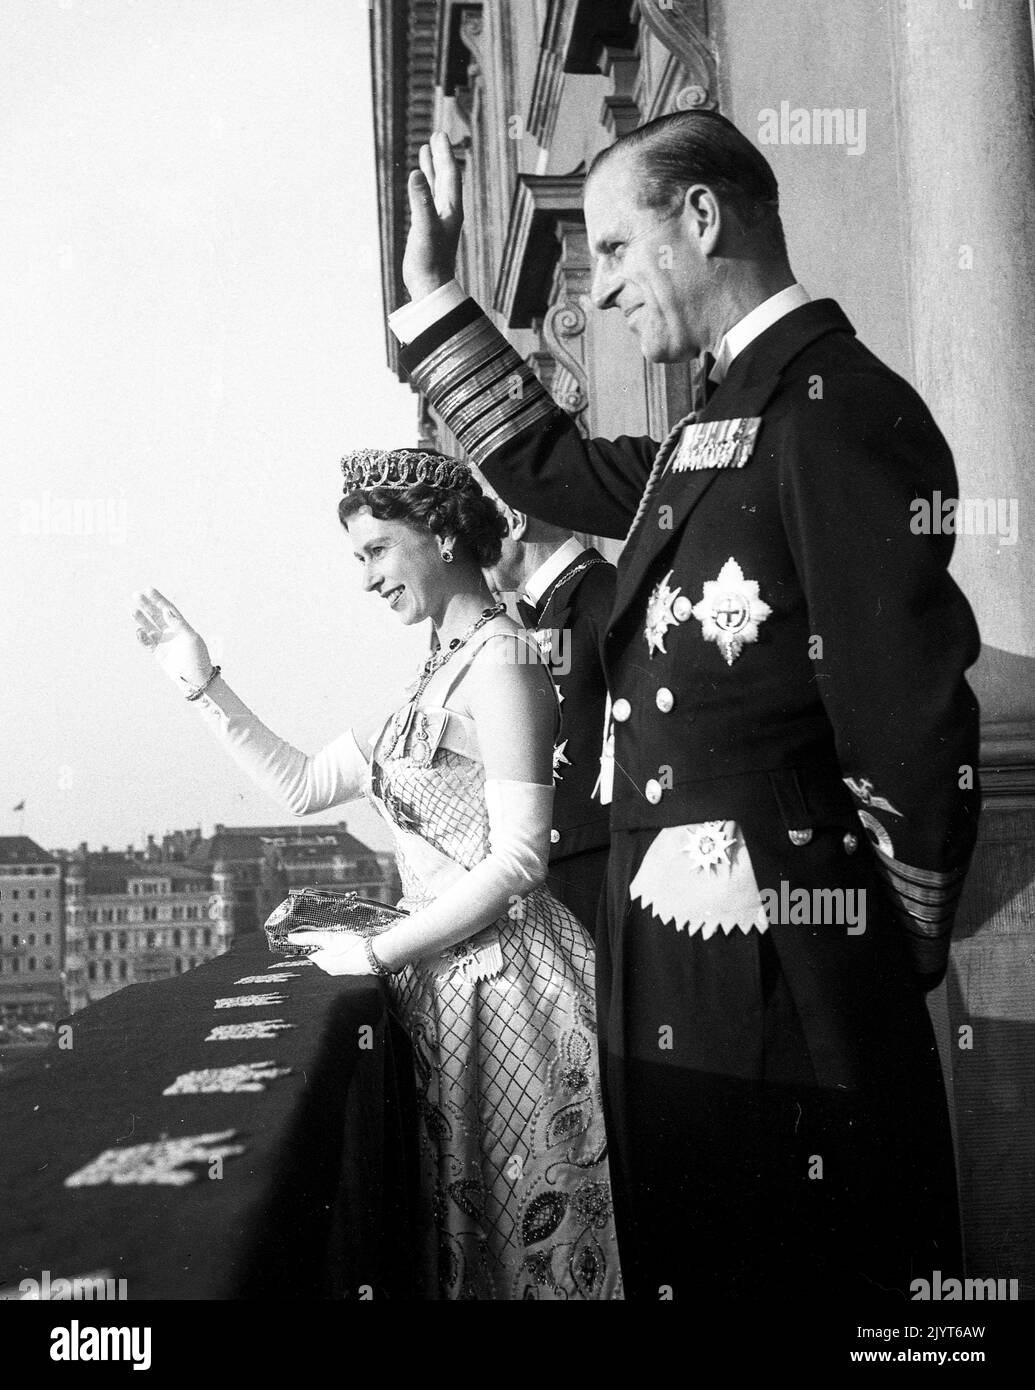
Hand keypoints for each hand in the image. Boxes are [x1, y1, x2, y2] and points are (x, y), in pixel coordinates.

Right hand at [131, 587, 212, 690]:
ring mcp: (164, 642)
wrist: (195, 679)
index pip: (168, 609)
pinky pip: (147, 642)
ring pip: (149, 627)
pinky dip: (142, 637)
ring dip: (141, 619)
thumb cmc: (198, 658)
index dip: (158, 599)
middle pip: (156, 615)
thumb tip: (165, 610)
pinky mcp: (158, 653)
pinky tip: (138, 631)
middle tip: (136, 595)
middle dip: (147, 605)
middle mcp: (172, 632)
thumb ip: (178, 624)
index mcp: (182, 626)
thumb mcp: (191, 638)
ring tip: (132, 610)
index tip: (148, 590)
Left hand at [286, 930, 373, 976]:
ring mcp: (343, 969)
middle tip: (331, 930)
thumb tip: (291, 938)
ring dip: (336, 945)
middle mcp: (331, 969)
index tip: (314, 931)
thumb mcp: (328, 938)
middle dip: (324, 942)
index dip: (310, 940)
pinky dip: (346, 949)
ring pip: (334, 955)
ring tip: (343, 934)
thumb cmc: (352, 946)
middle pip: (322, 952)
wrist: (377, 954)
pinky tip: (353, 942)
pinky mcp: (354, 967)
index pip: (309, 950)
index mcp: (322, 962)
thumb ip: (309, 937)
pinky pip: (345, 957)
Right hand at [401, 131, 463, 300]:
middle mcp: (447, 212)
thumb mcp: (424, 227)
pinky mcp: (427, 228)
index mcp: (451, 210)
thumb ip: (420, 200)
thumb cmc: (429, 261)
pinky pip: (426, 200)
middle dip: (440, 156)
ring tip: (426, 151)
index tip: (439, 136)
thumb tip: (416, 173)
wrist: (430, 287)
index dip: (444, 154)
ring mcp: (437, 220)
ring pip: (436, 187)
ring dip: (431, 169)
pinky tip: (418, 183)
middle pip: (445, 177)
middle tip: (436, 136)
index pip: (449, 175)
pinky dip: (423, 187)